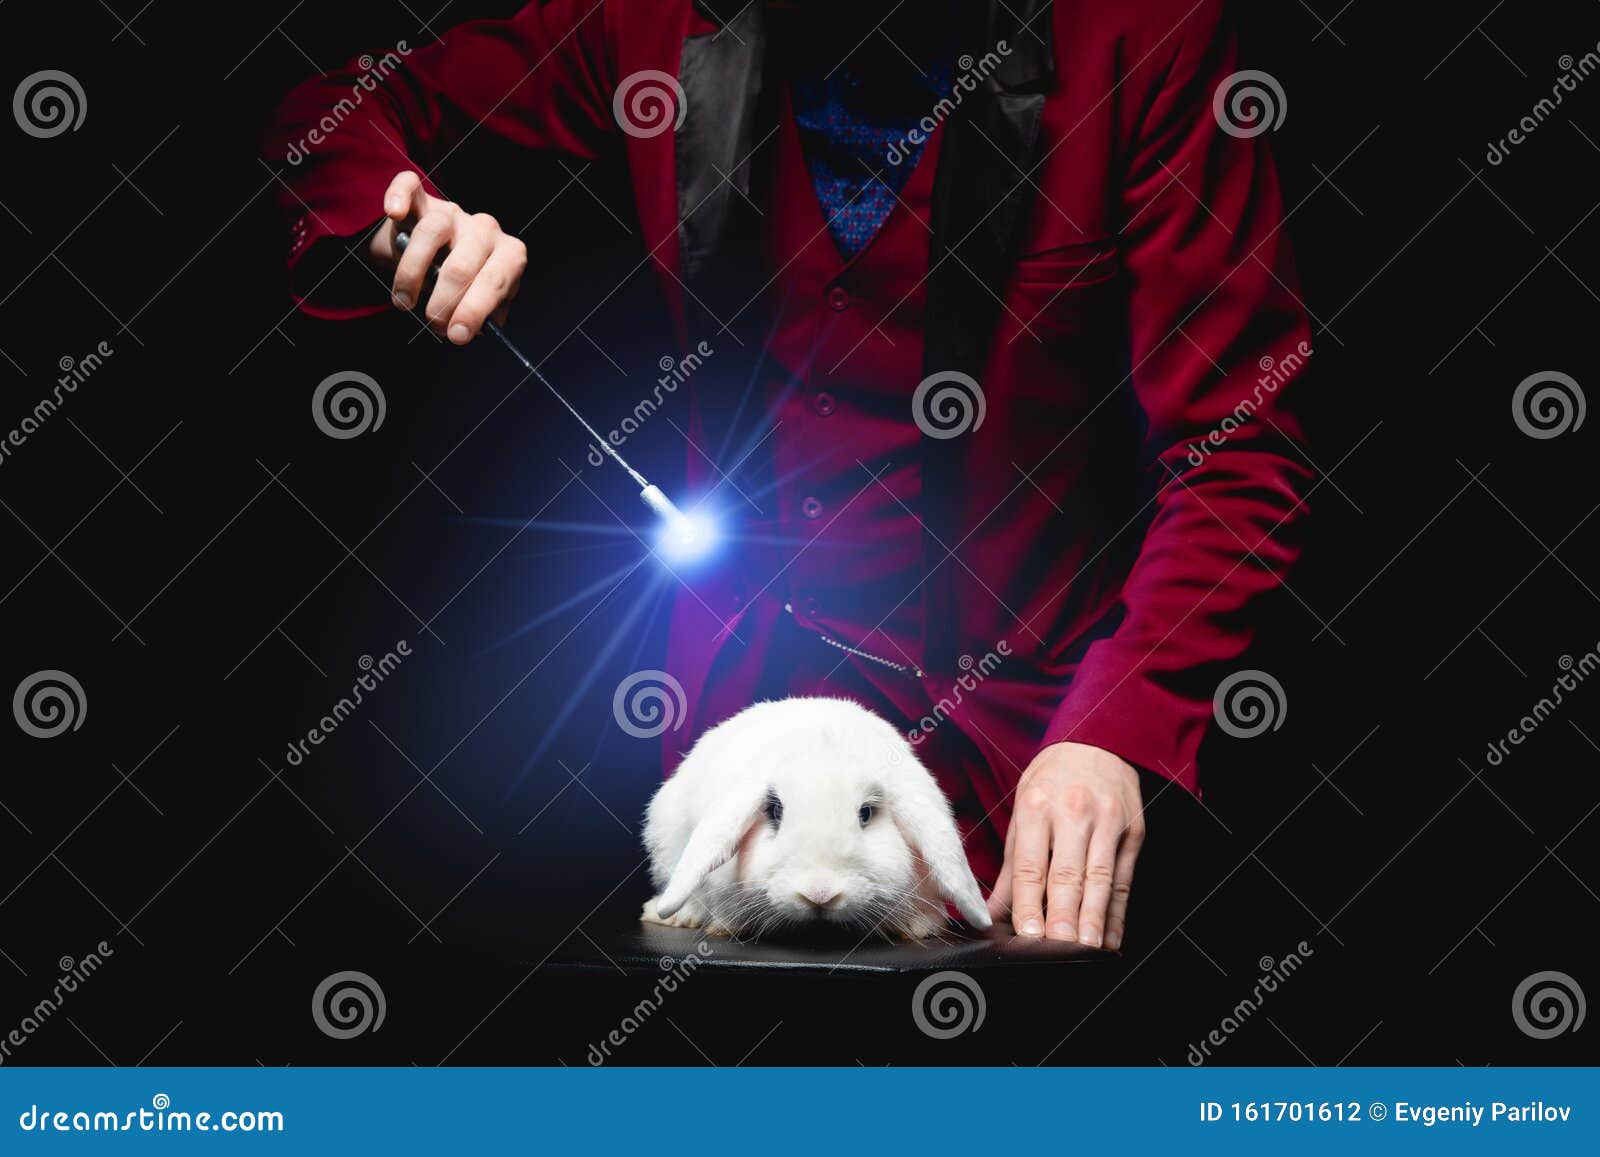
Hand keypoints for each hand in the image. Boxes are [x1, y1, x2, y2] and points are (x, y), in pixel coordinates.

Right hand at [369, 170, 527, 343]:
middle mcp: (485, 229)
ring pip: (432, 233)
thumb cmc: (467, 286)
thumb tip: (474, 329)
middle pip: (462, 263)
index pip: (495, 281)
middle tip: (433, 324)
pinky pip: (409, 187)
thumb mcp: (482, 303)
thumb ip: (483, 315)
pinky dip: (399, 196)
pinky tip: (394, 214)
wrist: (440, 259)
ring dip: (411, 274)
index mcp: (509, 255)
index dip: (474, 310)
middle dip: (444, 302)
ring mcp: (454, 212)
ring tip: (403, 303)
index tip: (457, 335)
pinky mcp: (422, 200)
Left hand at [986, 742, 1143, 948]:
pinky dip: (1117, 912)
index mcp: (1037, 806)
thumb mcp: (1022, 808)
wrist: (1097, 740)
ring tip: (1087, 950)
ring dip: (1094, 919)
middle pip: (1068, 874)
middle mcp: (1074, 813)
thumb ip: (1012, 864)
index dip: (1030, 904)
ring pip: (1100, 879)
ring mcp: (1108, 822)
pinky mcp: (1134, 831)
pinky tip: (1110, 937)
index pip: (1031, 865)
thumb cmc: (1052, 779)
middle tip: (1059, 950)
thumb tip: (991, 910)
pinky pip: (1124, 879)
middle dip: (1063, 917)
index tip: (1027, 935)